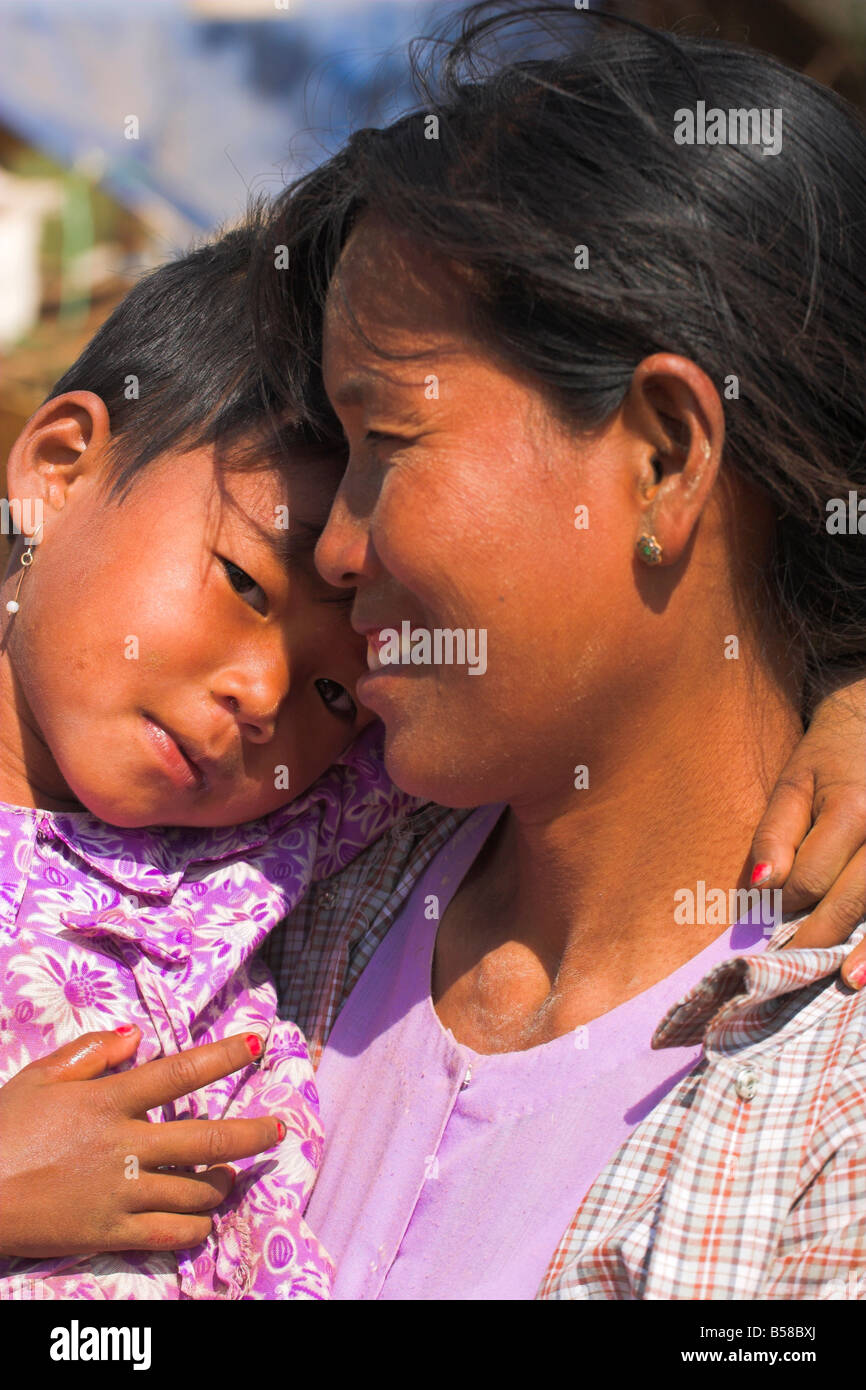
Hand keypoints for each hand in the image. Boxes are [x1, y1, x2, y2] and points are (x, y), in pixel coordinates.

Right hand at [0, 1026, 284, 1258]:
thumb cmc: (1, 1130)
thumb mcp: (39, 1078)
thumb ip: (90, 1052)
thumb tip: (136, 1034)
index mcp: (107, 1101)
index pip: (178, 1074)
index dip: (221, 1057)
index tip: (256, 1045)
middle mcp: (123, 1145)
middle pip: (206, 1139)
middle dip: (252, 1133)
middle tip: (278, 1130)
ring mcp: (120, 1192)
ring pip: (196, 1190)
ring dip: (222, 1182)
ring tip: (230, 1175)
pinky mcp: (110, 1232)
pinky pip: (172, 1233)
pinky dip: (195, 1225)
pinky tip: (200, 1217)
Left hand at [748, 675, 865, 987]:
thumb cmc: (835, 752)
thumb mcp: (795, 780)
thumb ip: (775, 832)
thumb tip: (759, 886)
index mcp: (854, 809)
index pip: (811, 878)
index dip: (785, 902)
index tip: (767, 916)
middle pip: (853, 901)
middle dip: (819, 939)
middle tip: (790, 971)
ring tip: (847, 981)